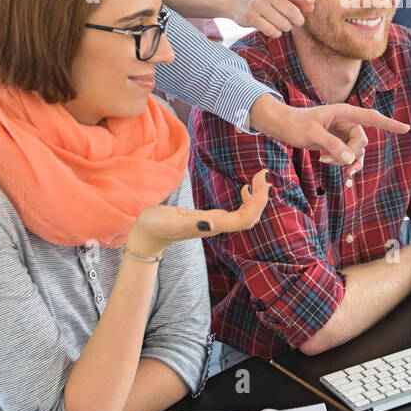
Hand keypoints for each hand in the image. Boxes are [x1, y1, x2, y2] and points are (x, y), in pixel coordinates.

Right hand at [128, 169, 270, 256]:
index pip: (246, 218)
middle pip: (250, 216)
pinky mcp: (211, 218)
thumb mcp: (172, 222)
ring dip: (256, 197)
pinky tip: (244, 188)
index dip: (258, 202)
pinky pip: (238, 211)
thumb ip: (192, 224)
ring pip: (246, 214)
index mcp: (213, 226)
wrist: (146, 235)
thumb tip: (211, 224)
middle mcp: (218, 225)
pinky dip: (247, 199)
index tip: (263, 182)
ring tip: (259, 178)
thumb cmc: (155, 226)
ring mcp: (215, 222)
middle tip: (264, 175)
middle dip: (261, 197)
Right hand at [230, 0, 313, 36]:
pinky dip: (276, 33)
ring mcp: (257, 5)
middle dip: (298, 20)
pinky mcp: (250, 17)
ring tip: (282, 25)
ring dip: (286, 28)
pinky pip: (271, 30)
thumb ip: (297, 0)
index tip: (312, 1)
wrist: (235, 0)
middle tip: (295, 22)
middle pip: (292, 12)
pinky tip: (274, 29)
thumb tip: (311, 6)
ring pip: (283, 24)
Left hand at [281, 102, 409, 182]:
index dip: (389, 124)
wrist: (284, 126)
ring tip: (324, 161)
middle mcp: (348, 122)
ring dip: (343, 161)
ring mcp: (344, 133)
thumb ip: (332, 145)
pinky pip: (350, 157)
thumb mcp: (312, 134)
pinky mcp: (340, 143)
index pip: (372, 117)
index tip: (406, 129)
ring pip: (356, 152)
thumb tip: (350, 159)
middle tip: (328, 159)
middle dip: (349, 154)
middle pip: (362, 142)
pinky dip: (342, 163)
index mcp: (344, 112)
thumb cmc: (296, 124)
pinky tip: (329, 164)